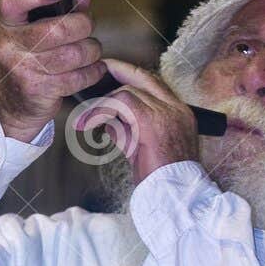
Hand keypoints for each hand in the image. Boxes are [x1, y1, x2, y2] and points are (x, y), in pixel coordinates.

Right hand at [0, 0, 105, 142]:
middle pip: (58, 30)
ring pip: (73, 55)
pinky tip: (94, 68)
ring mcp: (24, 70)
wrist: (14, 101)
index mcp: (8, 24)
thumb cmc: (31, 57)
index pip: (14, 2)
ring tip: (91, 50)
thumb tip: (83, 0)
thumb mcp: (34, 30)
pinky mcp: (40, 90)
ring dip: (91, 50)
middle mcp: (12, 46)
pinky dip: (93, 71)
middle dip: (83, 25)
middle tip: (87, 27)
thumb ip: (58, 11)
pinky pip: (78, 78)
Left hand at [72, 57, 198, 185]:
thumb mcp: (143, 150)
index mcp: (179, 114)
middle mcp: (177, 110)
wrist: (175, 195)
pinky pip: (121, 104)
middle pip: (143, 78)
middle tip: (99, 71)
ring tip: (85, 119)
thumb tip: (109, 123)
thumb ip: (129, 132)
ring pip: (128, 92)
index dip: (132, 74)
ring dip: (102, 105)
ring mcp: (167, 114)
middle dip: (119, 71)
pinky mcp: (152, 123)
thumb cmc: (161, 180)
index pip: (154, 84)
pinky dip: (102, 111)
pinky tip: (90, 123)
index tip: (113, 70)